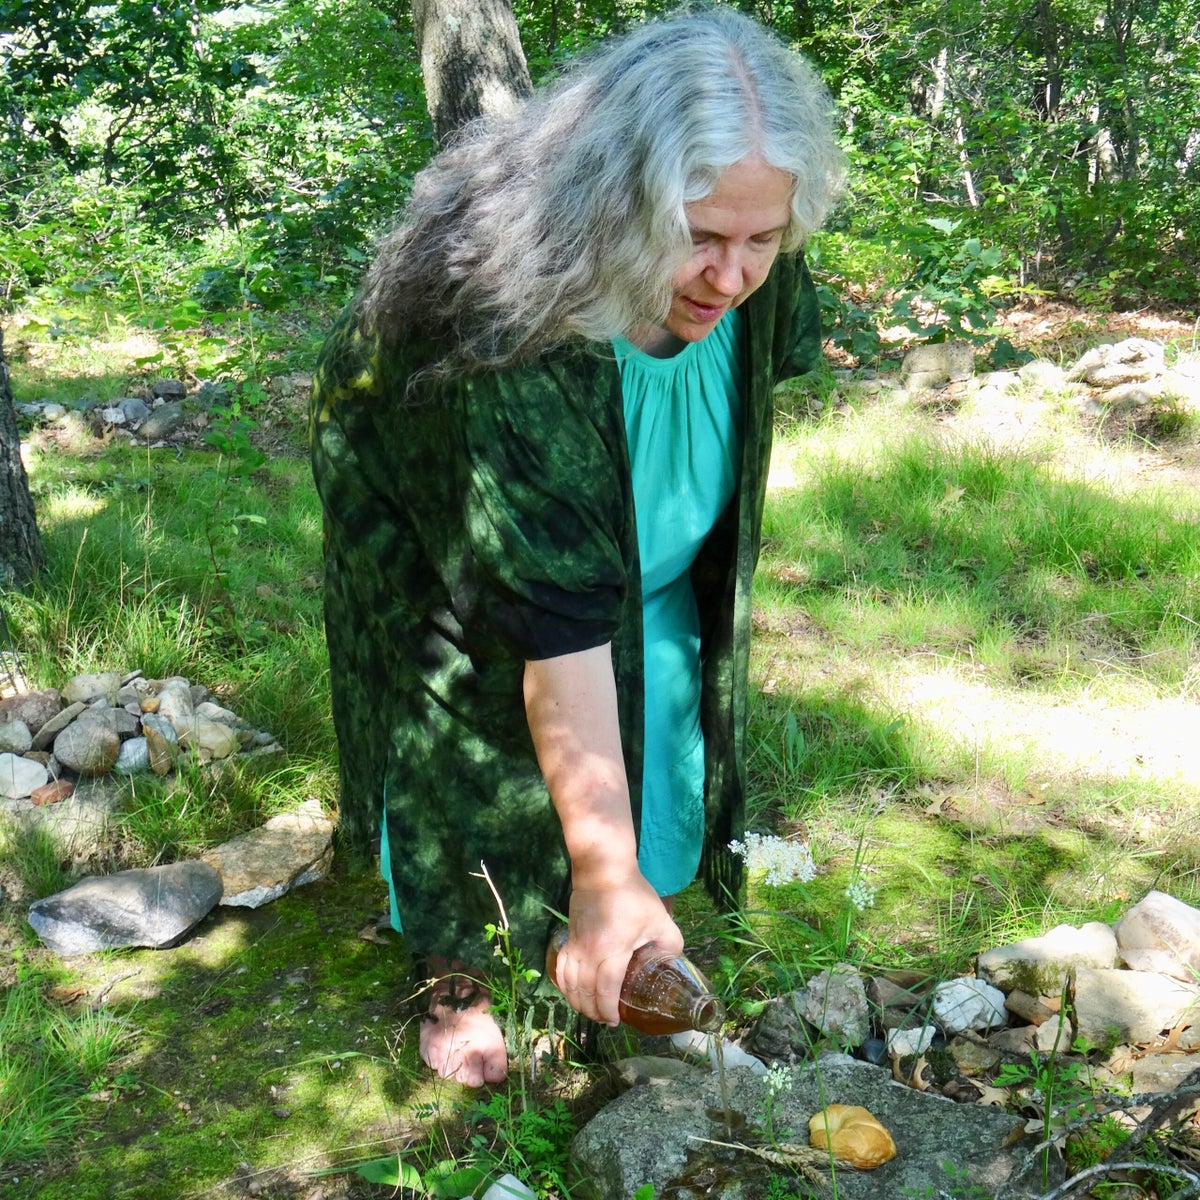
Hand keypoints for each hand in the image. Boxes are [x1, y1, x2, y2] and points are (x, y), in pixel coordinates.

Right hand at [551, 870, 683, 1024]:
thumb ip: (670, 942)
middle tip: (606, 1019)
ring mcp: (576, 944)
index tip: (616, 1021)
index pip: (606, 989)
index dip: (609, 1009)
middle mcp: (589, 951)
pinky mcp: (568, 937)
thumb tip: (674, 960)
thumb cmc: (633, 894)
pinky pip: (562, 968)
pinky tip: (573, 991)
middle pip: (586, 991)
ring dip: (578, 1001)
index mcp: (613, 949)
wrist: (602, 869)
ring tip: (590, 1010)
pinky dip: (565, 984)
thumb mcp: (659, 917)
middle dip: (594, 1011)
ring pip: (570, 983)